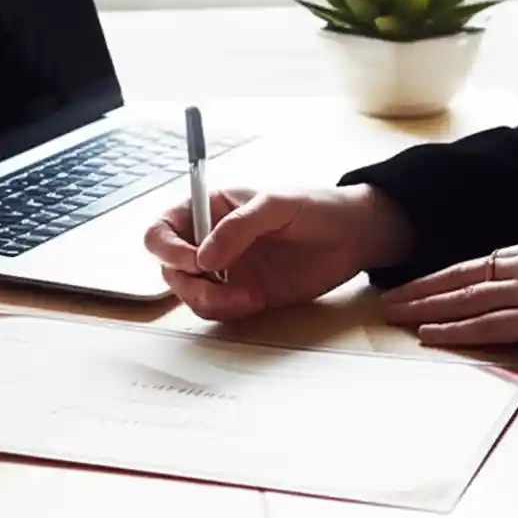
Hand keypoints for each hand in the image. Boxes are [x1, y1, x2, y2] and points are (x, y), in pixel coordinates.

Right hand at [144, 185, 411, 319]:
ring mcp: (226, 271)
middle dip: (189, 283)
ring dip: (208, 301)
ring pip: (190, 294)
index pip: (163, 229)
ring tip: (245, 298)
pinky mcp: (244, 295)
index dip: (167, 249)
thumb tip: (205, 258)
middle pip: (170, 269)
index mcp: (209, 209)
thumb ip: (238, 227)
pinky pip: (217, 311)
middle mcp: (210, 241)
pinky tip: (254, 302)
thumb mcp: (277, 205)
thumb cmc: (316, 207)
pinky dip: (227, 312)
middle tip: (219, 286)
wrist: (354, 237)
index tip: (193, 261)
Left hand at [381, 234, 517, 349]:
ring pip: (466, 300)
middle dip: (422, 289)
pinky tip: (429, 334)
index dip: (446, 276)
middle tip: (388, 298)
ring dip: (426, 309)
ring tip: (395, 315)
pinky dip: (456, 330)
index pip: (480, 263)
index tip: (420, 284)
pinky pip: (488, 326)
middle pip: (462, 278)